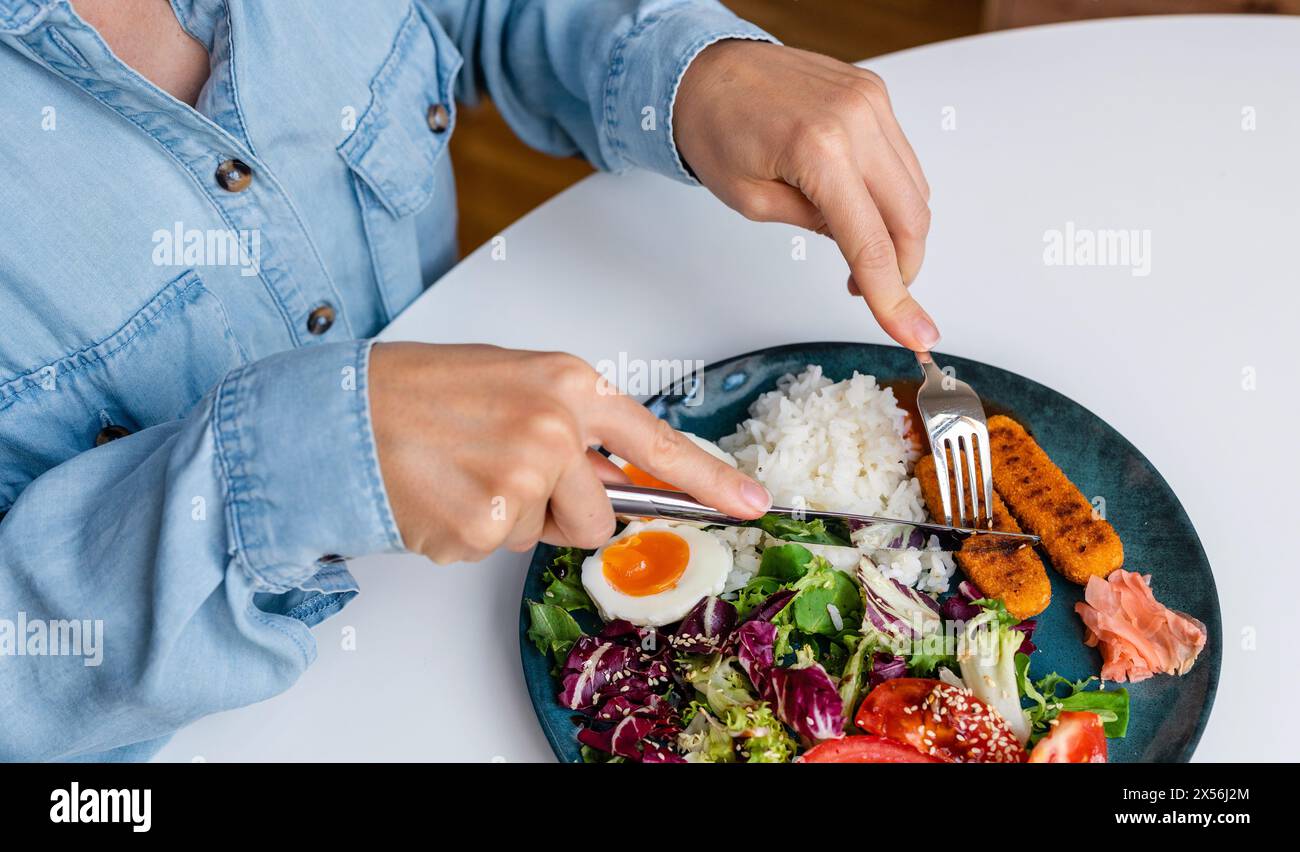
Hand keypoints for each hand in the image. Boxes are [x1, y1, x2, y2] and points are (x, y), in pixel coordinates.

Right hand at [368, 343, 770, 563]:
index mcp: (570, 387)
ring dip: (512, 520)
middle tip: (504, 471)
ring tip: (467, 473)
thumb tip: (618, 480)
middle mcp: (553, 432)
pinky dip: (470, 533)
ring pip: (546, 538)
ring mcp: (519, 482)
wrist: (343, 410)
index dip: (713, 481)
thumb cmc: (427, 390)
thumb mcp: (520, 382)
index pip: (660, 446)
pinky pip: (498, 551)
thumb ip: (577, 426)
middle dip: (562, 512)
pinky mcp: (480, 527)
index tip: (755, 504)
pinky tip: (443, 493)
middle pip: (600, 517)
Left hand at [673, 41, 938, 351]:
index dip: (893, 297)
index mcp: (817, 148)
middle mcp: (854, 118)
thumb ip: (813, 227)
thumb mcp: (752, 200)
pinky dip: (891, 193)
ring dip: (898, 231)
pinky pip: (903, 158)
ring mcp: (869, 101)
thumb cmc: (714, 127)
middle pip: (910, 217)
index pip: (870, 242)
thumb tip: (859, 250)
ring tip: (854, 246)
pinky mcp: (873, 94)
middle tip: (877, 292)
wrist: (706, 68)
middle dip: (903, 267)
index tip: (915, 334)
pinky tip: (858, 205)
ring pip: (915, 189)